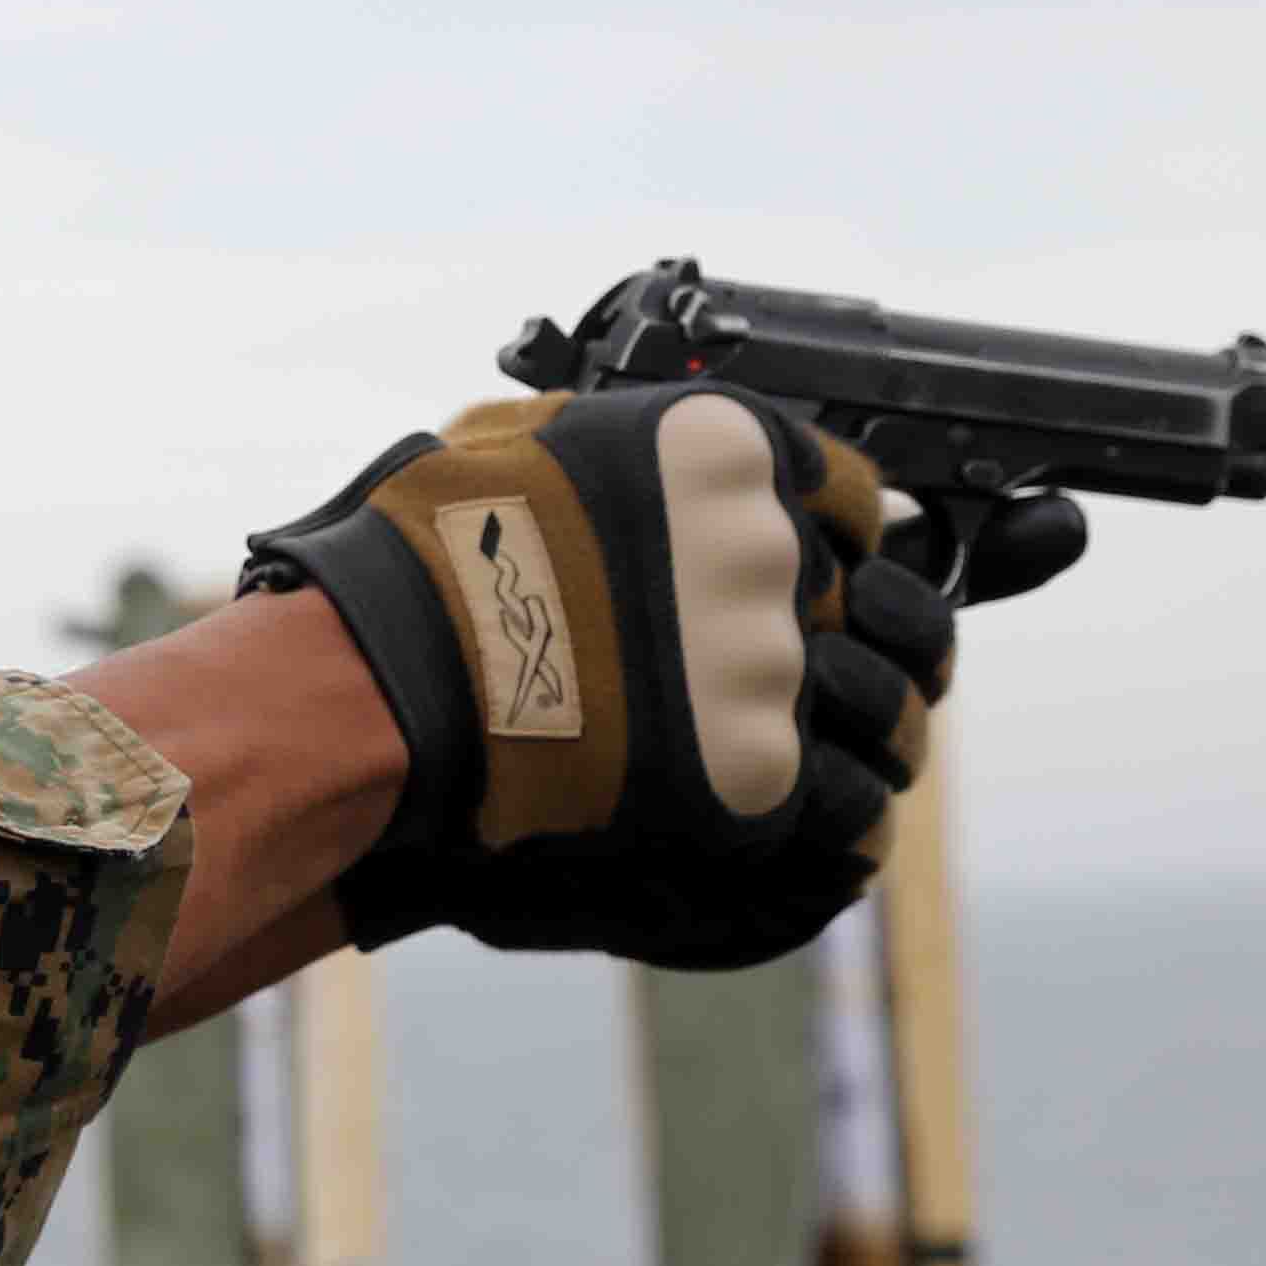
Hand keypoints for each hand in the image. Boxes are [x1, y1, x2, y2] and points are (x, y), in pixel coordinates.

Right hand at [242, 388, 1065, 966]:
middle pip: (881, 606)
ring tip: (828, 758)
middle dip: (873, 644)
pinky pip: (842, 805)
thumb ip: (637, 453)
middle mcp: (773, 547)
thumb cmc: (430, 553)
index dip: (841, 544)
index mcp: (733, 453)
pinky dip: (829, 820)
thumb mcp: (541, 443)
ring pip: (880, 711)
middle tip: (850, 677)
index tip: (828, 576)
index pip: (853, 498)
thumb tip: (670, 450)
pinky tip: (797, 822)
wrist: (384, 673)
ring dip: (866, 735)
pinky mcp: (756, 772)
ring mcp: (771, 664)